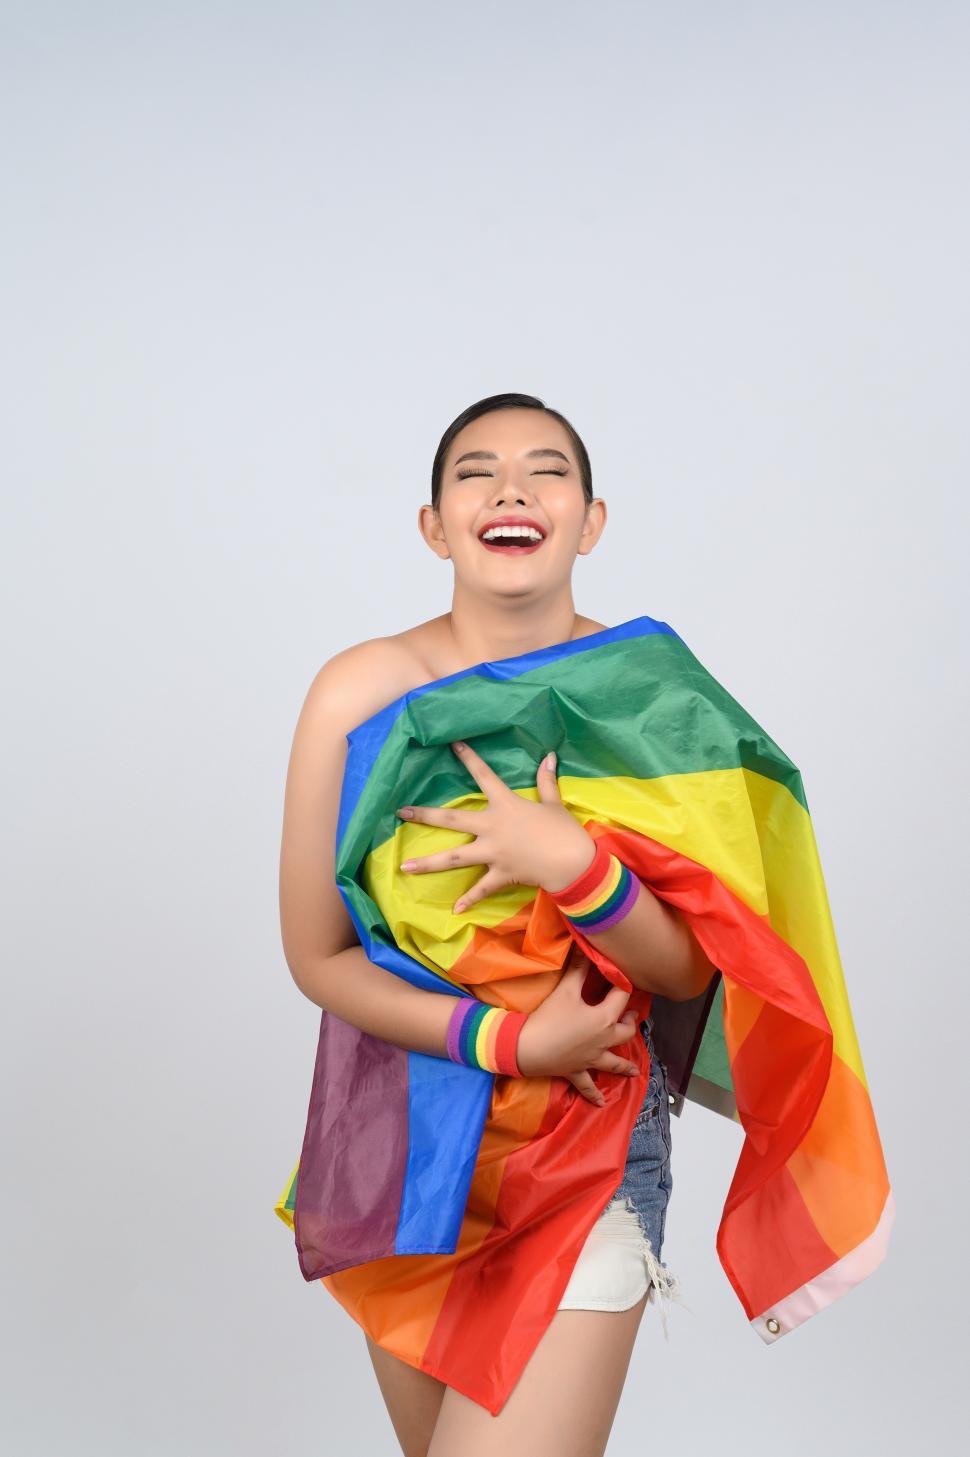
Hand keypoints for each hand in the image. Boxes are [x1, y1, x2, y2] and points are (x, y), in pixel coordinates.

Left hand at [395, 740, 596, 912]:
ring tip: (404, 868)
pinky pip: (481, 888)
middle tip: (401, 812)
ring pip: (454, 857)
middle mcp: (492, 827)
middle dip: (425, 815)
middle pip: (452, 819)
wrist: (572, 862)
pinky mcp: (499, 873)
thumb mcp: (554, 803)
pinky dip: (469, 899)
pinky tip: (454, 909)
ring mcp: (492, 852)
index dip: (469, 758)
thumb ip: (546, 781)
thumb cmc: (563, 830)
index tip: (452, 744)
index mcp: (505, 804)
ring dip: (428, 863)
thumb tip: (549, 756)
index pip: (484, 776)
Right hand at [517, 944, 640, 1105]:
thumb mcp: (565, 989)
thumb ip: (579, 968)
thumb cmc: (548, 1017)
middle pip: (625, 1032)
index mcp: (604, 1019)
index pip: (621, 998)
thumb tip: (587, 947)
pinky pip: (588, 1085)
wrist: (527, 1048)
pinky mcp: (577, 1071)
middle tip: (631, 1017)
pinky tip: (601, 1103)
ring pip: (613, 1063)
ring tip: (634, 1072)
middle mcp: (603, 1041)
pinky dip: (594, 1094)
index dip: (623, 986)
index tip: (624, 978)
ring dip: (624, 1066)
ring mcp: (591, 1059)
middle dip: (630, 1023)